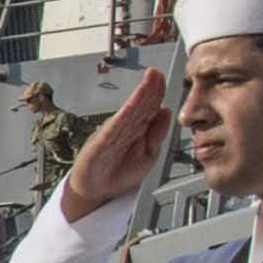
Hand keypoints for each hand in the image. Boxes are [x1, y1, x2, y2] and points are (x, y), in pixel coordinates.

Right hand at [62, 72, 171, 217]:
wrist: (95, 190)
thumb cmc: (119, 172)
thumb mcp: (149, 154)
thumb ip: (157, 134)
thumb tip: (166, 111)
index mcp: (137, 130)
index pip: (150, 108)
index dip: (157, 93)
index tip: (163, 78)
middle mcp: (126, 128)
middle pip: (141, 105)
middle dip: (150, 88)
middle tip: (157, 72)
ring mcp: (113, 133)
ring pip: (131, 111)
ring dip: (141, 94)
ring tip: (149, 78)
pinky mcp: (102, 142)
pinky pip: (116, 126)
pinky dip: (125, 114)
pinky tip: (134, 103)